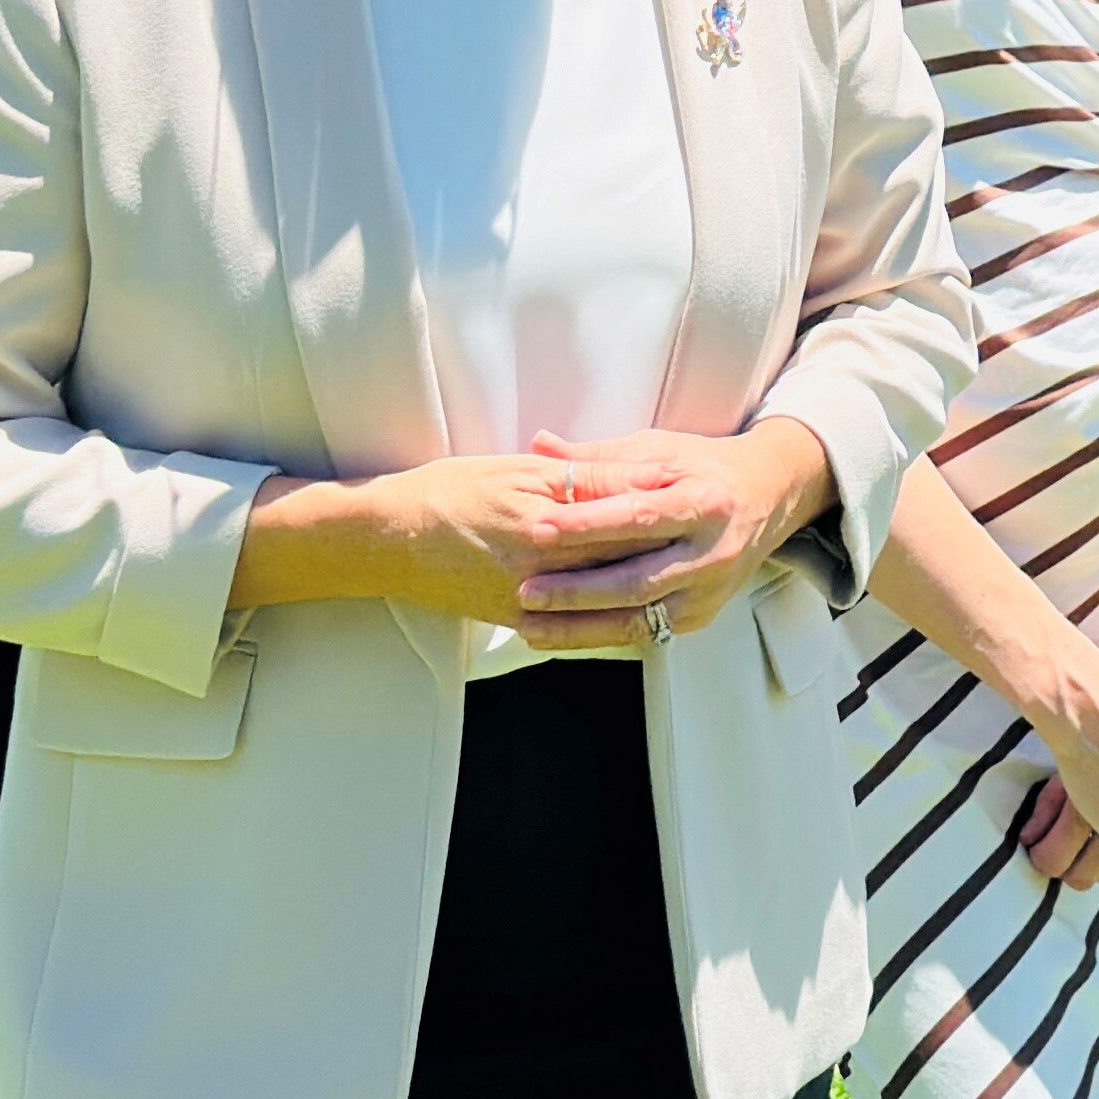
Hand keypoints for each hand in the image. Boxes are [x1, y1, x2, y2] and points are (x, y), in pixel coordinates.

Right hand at [236, 454, 699, 627]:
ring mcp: (528, 600)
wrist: (386, 539)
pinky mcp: (515, 619)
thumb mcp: (517, 470)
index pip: (622, 512)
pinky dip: (611, 618)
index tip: (702, 482)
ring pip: (605, 598)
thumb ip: (582, 474)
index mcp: (545, 523)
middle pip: (622, 558)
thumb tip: (642, 474)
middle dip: (667, 543)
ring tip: (688, 565)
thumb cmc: (447, 491)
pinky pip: (576, 627)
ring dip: (647, 583)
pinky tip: (640, 607)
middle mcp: (541, 569)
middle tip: (711, 524)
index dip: (663, 498)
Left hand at [509, 423, 832, 647]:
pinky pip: (645, 633)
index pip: (639, 516)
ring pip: (639, 619)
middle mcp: (712, 552)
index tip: (539, 528)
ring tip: (531, 623)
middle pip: (638, 580)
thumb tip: (539, 443)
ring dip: (580, 626)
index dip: (587, 525)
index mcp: (704, 501)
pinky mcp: (700, 617)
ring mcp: (709, 592)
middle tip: (527, 590)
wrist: (767, 497)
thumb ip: (597, 456)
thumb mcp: (659, 450)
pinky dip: (599, 636)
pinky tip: (560, 633)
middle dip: (577, 590)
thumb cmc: (703, 469)